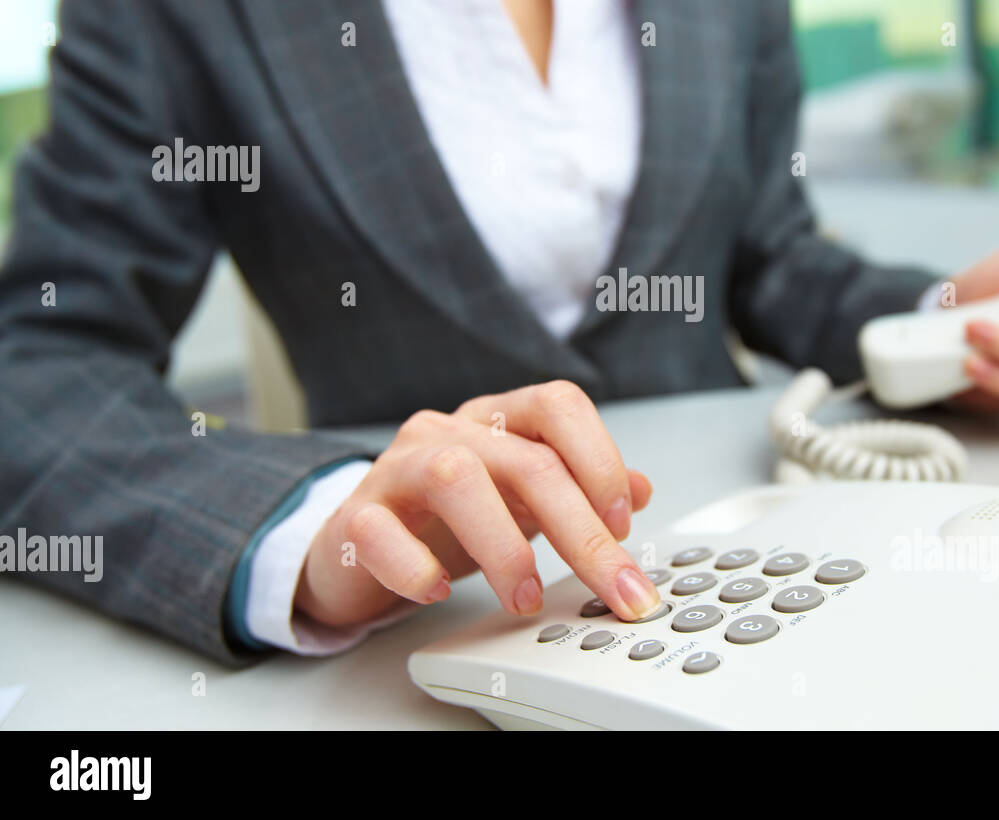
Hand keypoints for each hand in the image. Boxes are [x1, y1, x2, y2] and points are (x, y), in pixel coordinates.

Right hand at [294, 381, 657, 627]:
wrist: (354, 548)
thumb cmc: (444, 521)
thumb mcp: (520, 501)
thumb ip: (578, 489)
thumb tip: (641, 490)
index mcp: (494, 420)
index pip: (558, 406)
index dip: (599, 458)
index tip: (623, 524)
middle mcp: (447, 433)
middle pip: (525, 460)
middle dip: (581, 531)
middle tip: (611, 588)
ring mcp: (395, 470)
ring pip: (454, 477)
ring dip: (504, 546)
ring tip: (525, 596)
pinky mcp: (352, 518)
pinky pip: (379, 531)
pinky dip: (414, 565)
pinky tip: (438, 591)